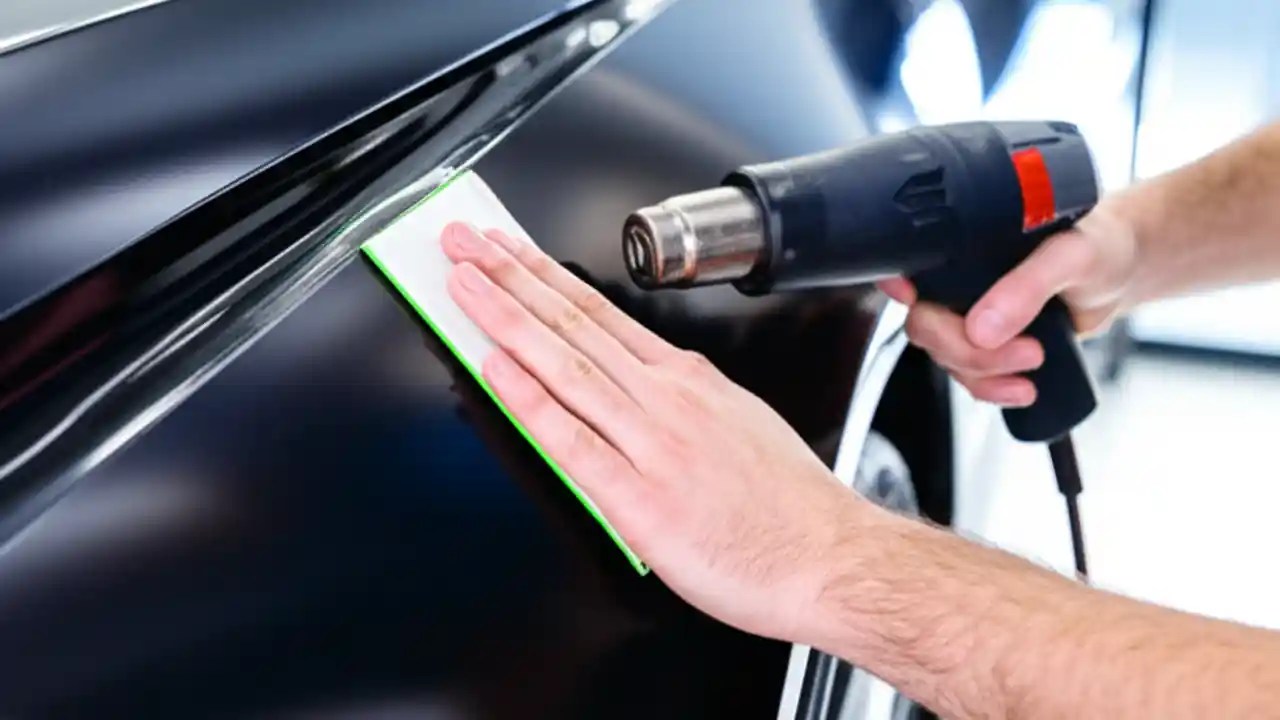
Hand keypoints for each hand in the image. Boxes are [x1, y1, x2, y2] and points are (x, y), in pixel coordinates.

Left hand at [439, 221, 869, 645]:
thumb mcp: (741, 424)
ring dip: (508, 320)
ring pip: (566, 366)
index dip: (544, 277)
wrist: (832, 559)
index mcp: (689, 381)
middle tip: (465, 242)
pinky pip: (573, 441)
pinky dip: (532, 400)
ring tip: (465, 284)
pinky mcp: (641, 500)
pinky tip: (497, 369)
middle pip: (574, 325)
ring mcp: (651, 444)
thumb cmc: (790, 506)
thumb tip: (634, 390)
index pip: (600, 314)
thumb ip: (683, 403)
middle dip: (511, 278)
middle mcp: (666, 400)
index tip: (508, 250)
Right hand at [878, 201, 1139, 406]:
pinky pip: (970, 377)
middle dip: (967, 351)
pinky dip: (992, 390)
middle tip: (1022, 351)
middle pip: (926, 326)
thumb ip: (1027, 287)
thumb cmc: (1099, 245)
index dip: (900, 285)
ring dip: (985, 374)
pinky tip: (1022, 389)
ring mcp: (971, 315)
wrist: (1124, 272)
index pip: (912, 265)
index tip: (910, 297)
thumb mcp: (1070, 256)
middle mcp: (959, 281)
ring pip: (947, 358)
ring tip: (1034, 363)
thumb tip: (983, 329)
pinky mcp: (990, 344)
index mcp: (965, 246)